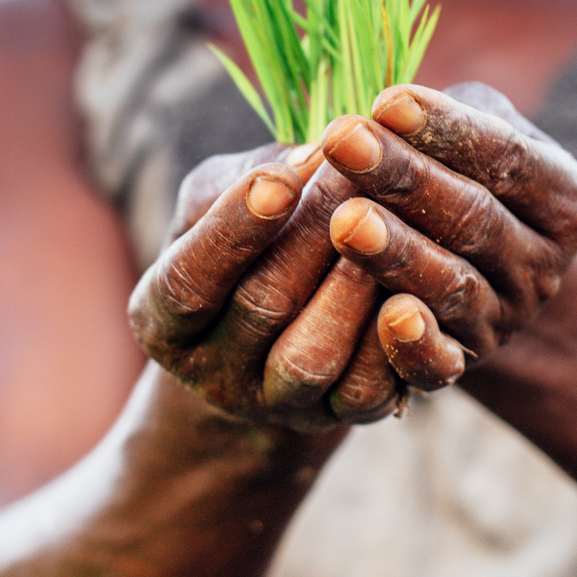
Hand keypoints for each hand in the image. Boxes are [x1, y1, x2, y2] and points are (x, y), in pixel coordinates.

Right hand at [127, 144, 405, 431]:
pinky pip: (369, 391)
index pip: (188, 282)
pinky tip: (414, 281)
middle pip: (260, 308)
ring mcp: (277, 405)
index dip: (232, 231)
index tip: (278, 178)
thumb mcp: (221, 198)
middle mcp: (213, 375)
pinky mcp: (338, 417)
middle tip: (355, 171)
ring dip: (353, 284)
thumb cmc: (247, 235)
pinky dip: (394, 337)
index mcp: (163, 322)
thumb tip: (309, 159)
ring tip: (386, 220)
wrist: (283, 323)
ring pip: (314, 356)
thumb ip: (246, 176)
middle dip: (311, 234)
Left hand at [319, 83, 576, 389]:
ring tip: (344, 219)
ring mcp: (505, 320)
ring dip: (398, 252)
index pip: (506, 157)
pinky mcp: (462, 364)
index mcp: (562, 197)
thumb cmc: (464, 177)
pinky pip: (440, 363)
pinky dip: (416, 344)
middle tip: (343, 141)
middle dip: (405, 177)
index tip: (386, 100)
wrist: (482, 274)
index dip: (446, 129)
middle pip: (475, 219)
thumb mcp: (477, 135)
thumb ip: (446, 121)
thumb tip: (381, 113)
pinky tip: (387, 316)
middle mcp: (542, 265)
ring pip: (453, 286)